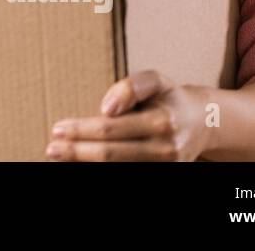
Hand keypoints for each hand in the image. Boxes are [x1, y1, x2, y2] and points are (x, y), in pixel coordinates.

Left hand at [46, 70, 211, 161]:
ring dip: (85, 163)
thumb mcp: (156, 81)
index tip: (58, 128)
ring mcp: (165, 167)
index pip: (111, 129)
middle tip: (51, 148)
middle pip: (111, 154)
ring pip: (118, 169)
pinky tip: (83, 164)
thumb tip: (107, 107)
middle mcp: (164, 149)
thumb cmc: (169, 98)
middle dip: (77, 152)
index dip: (82, 130)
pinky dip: (103, 169)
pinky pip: (129, 173)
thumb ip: (132, 86)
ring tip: (61, 157)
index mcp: (161, 122)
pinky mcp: (162, 174)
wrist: (203, 123)